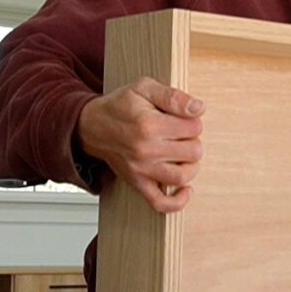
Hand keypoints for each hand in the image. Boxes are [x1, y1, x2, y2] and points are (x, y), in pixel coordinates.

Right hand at [76, 77, 203, 212]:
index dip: (193, 120)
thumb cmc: (120, 106)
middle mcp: (146, 150)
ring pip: (183, 176)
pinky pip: (160, 202)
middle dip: (193, 140)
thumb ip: (173, 96)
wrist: (92, 126)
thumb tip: (198, 108)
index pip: (194, 127)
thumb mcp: (144, 88)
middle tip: (180, 134)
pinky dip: (178, 201)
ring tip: (182, 153)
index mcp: (150, 124)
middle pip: (194, 151)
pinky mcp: (137, 183)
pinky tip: (186, 188)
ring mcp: (142, 170)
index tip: (182, 118)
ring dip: (190, 164)